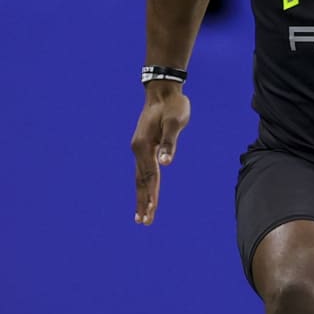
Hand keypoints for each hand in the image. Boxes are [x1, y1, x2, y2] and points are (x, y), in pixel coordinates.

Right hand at [130, 84, 190, 224]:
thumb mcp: (175, 122)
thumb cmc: (172, 106)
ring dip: (141, 196)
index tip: (150, 212)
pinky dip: (143, 185)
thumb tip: (166, 163)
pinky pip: (142, 171)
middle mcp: (138, 150)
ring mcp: (139, 148)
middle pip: (141, 181)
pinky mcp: (143, 146)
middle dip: (143, 202)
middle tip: (144, 222)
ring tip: (142, 214)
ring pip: (140, 178)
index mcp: (144, 146)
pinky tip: (145, 193)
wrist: (162, 91)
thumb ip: (170, 143)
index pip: (149, 176)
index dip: (151, 195)